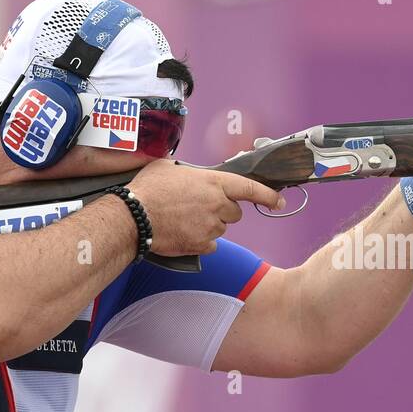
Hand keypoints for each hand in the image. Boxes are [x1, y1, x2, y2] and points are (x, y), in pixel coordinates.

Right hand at [128, 158, 284, 255]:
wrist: (133, 217)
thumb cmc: (147, 190)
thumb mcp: (167, 167)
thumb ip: (187, 171)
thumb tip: (185, 174)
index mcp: (214, 182)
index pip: (250, 188)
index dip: (268, 195)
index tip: (279, 201)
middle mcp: (218, 204)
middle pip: (234, 212)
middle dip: (222, 210)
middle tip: (199, 207)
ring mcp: (212, 226)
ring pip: (221, 228)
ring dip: (209, 225)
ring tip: (184, 219)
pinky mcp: (203, 244)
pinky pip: (210, 244)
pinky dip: (201, 241)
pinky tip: (183, 232)